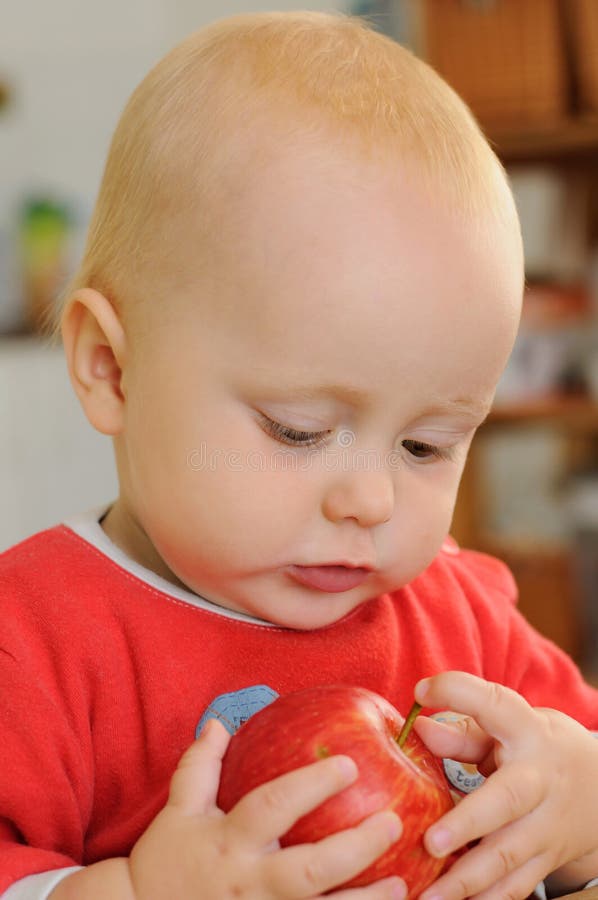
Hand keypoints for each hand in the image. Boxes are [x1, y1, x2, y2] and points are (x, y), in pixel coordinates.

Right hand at [127, 718, 405, 898]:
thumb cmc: (166, 861)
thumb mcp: (178, 811)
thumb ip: (199, 767)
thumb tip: (218, 723)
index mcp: (230, 841)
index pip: (274, 806)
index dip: (312, 784)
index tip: (348, 764)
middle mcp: (249, 882)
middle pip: (309, 870)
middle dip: (355, 848)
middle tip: (393, 821)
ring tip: (404, 884)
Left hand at [410, 671, 597, 899]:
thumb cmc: (534, 746)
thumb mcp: (507, 727)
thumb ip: (463, 730)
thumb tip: (418, 728)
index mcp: (527, 731)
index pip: (495, 704)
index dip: (458, 692)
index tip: (421, 690)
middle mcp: (539, 778)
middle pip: (507, 800)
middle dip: (470, 823)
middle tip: (432, 842)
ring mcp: (546, 824)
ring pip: (510, 856)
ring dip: (468, 879)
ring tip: (428, 897)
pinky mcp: (546, 858)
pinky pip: (517, 885)